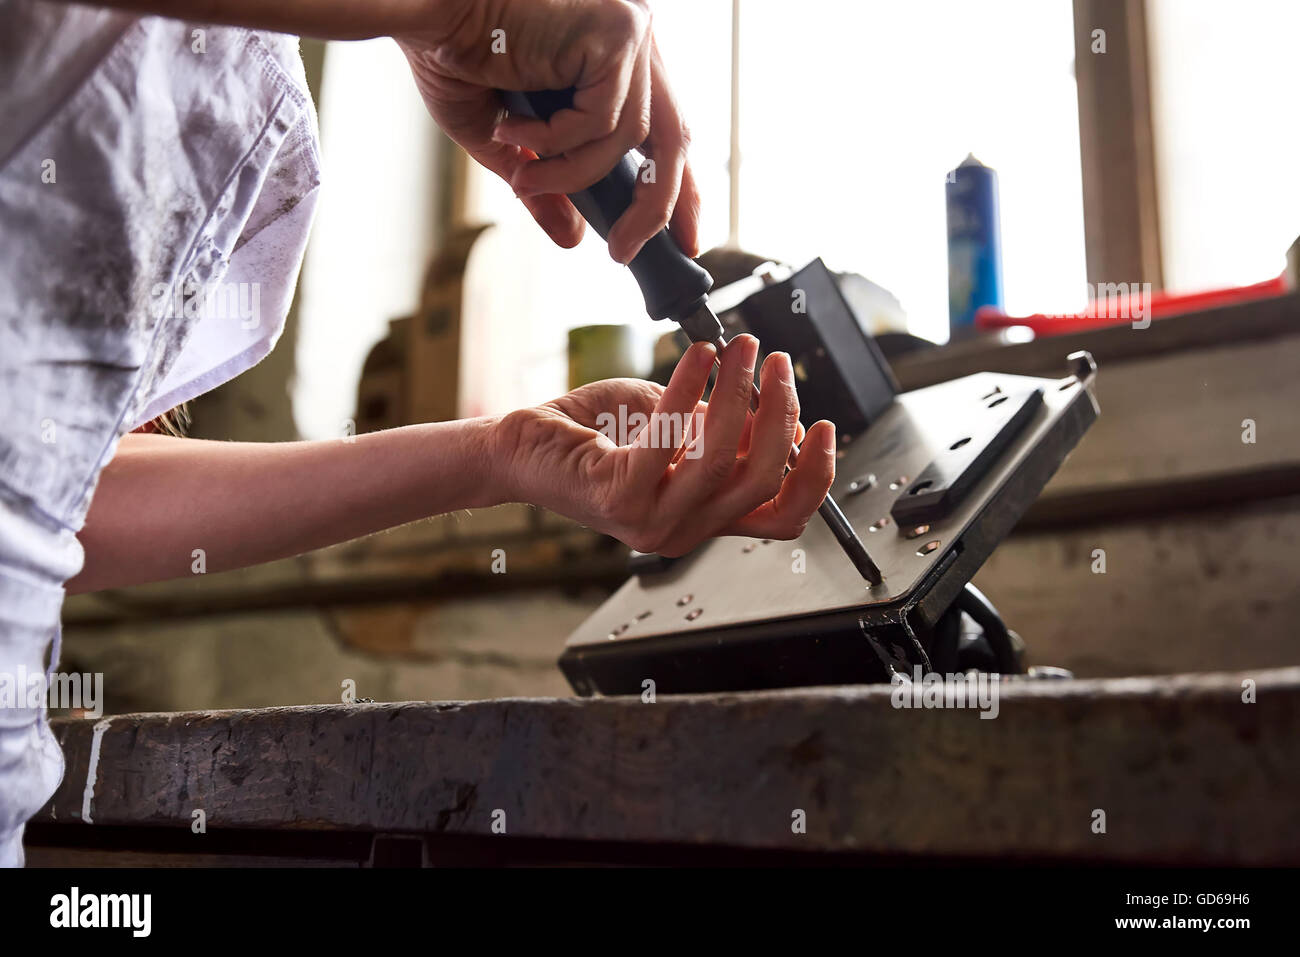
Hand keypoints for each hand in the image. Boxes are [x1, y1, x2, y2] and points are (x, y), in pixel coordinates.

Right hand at [397, 0, 698, 262]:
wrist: (423, 9)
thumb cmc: (452, 52)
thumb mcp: (505, 139)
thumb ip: (544, 183)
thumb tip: (571, 237)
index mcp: (614, 57)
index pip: (665, 129)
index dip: (676, 187)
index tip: (681, 237)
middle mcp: (631, 40)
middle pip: (674, 137)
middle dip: (657, 204)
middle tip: (625, 251)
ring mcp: (628, 32)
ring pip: (629, 137)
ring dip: (571, 173)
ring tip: (523, 175)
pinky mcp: (616, 32)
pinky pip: (603, 119)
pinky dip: (557, 141)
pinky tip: (512, 127)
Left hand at [493, 337, 836, 555]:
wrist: (520, 448)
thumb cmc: (594, 434)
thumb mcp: (674, 425)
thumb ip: (723, 425)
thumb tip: (771, 405)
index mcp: (704, 519)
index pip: (782, 517)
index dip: (815, 474)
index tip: (824, 424)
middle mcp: (683, 531)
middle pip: (763, 480)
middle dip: (780, 412)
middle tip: (774, 362)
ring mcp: (652, 522)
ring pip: (723, 460)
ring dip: (739, 392)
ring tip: (738, 347)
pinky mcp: (619, 498)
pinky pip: (671, 438)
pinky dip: (692, 387)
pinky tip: (697, 354)